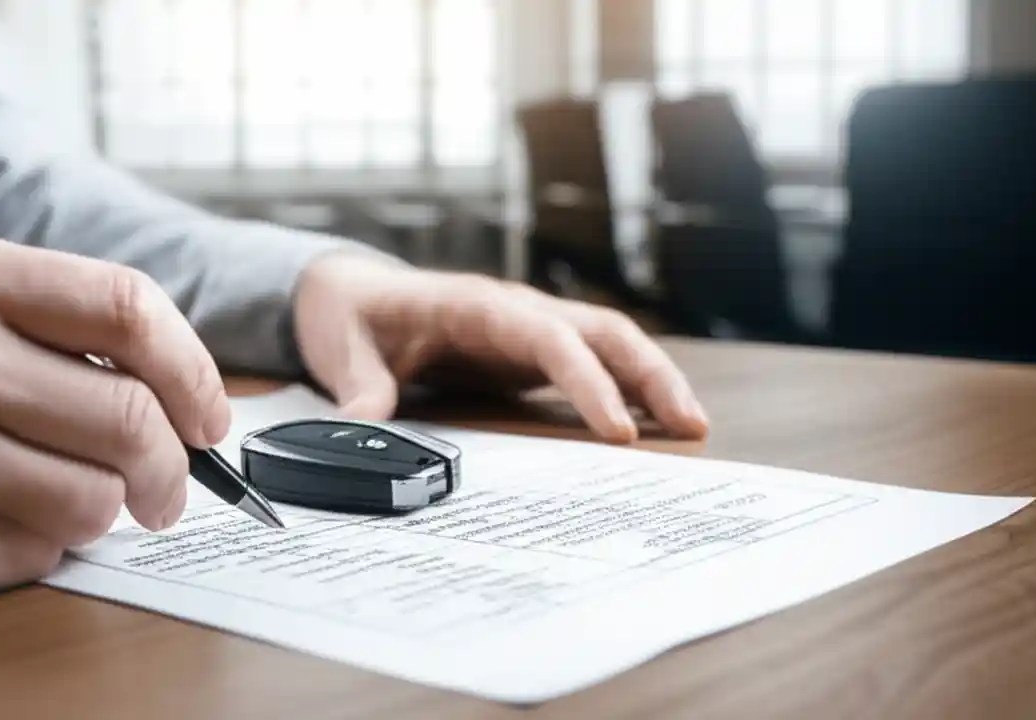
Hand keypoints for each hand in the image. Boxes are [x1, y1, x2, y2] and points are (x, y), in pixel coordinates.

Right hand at [0, 224, 225, 603]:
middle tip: (172, 484)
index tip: (209, 414)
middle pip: (131, 416)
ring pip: (98, 498)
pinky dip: (40, 541)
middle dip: (175, 464)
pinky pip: (39, 553)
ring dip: (104, 506)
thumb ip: (46, 312)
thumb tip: (177, 384)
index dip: (194, 368)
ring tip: (62, 491)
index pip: (128, 306)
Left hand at [293, 254, 708, 442]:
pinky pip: (591, 363)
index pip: (549, 339)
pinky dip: (627, 388)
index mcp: (478, 306)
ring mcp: (529, 328)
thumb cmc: (351, 316)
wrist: (350, 295)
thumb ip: (360, 386)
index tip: (619, 430)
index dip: (588, 381)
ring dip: (652, 379)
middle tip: (692, 426)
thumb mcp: (343, 348)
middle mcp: (516, 311)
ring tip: (693, 428)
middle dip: (650, 374)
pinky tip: (652, 425)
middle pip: (602, 331)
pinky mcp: (529, 351)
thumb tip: (366, 426)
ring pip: (609, 343)